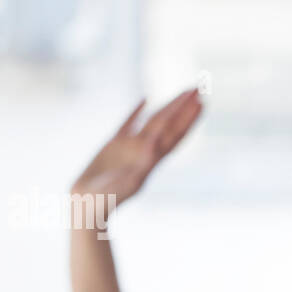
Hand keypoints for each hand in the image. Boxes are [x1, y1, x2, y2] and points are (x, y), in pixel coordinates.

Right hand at [71, 89, 202, 218]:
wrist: (88, 205)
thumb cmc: (109, 199)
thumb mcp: (129, 182)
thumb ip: (142, 164)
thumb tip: (155, 146)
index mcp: (151, 158)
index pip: (175, 133)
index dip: (189, 118)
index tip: (202, 101)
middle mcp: (144, 150)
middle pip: (169, 123)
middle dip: (184, 106)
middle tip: (199, 86)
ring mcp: (130, 146)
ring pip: (153, 120)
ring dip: (168, 105)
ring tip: (182, 92)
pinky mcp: (113, 144)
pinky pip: (128, 123)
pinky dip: (137, 111)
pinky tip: (145, 99)